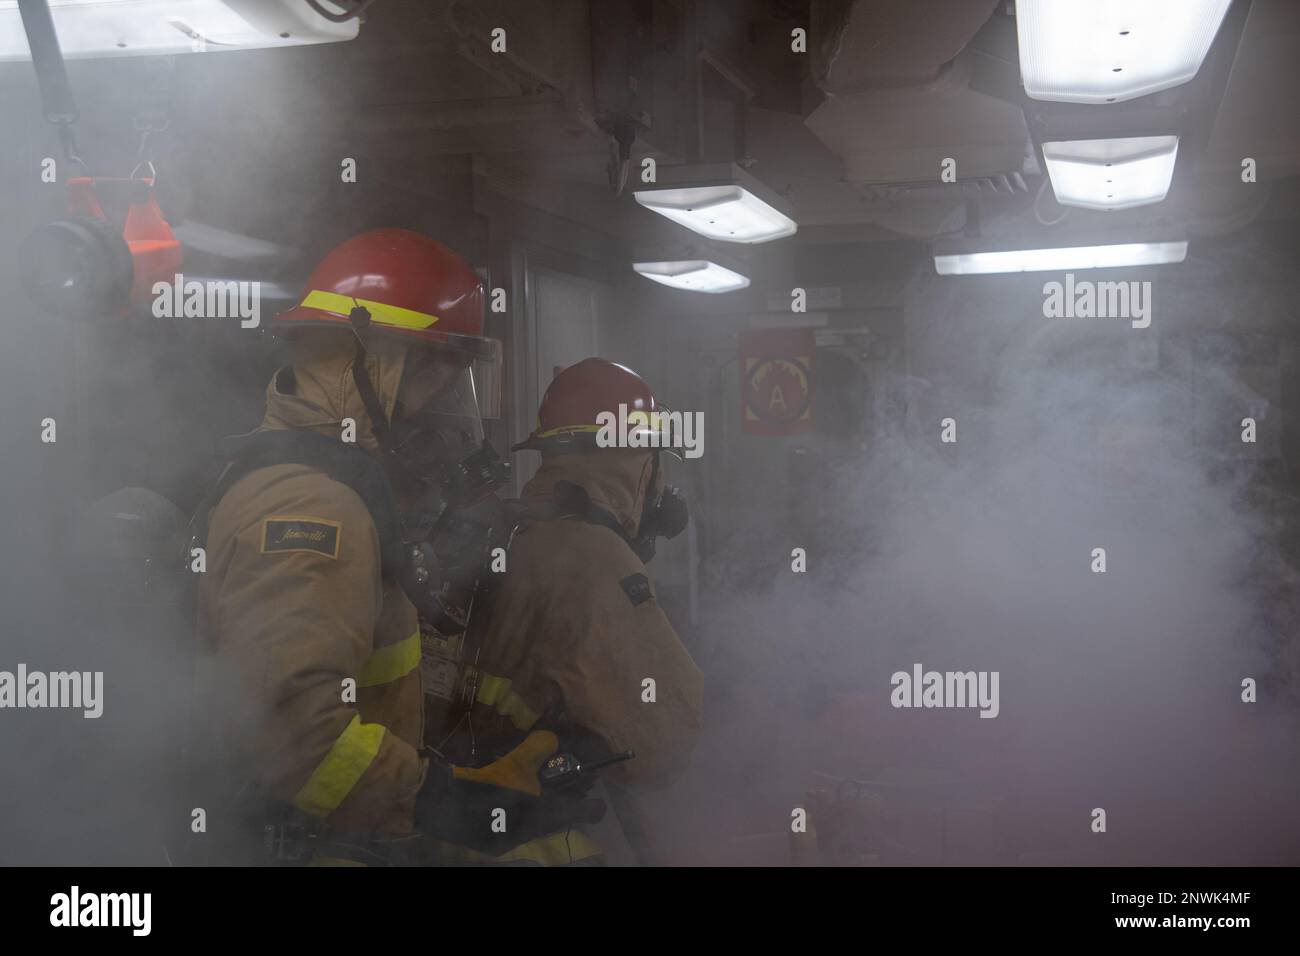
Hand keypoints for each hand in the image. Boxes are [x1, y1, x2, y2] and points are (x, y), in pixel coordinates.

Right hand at [416, 731, 605, 854]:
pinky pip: (518, 826)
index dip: (595, 803)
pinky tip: (514, 795)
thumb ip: (540, 747)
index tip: (596, 792)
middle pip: (562, 817)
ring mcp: (514, 840)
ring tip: (542, 783)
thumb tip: (553, 741)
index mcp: (547, 815)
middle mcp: (536, 832)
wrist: (444, 808)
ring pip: (540, 822)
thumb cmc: (488, 785)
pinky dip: (522, 811)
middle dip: (567, 799)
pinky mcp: (495, 842)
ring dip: (545, 804)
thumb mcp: (517, 761)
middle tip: (569, 779)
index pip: (588, 813)